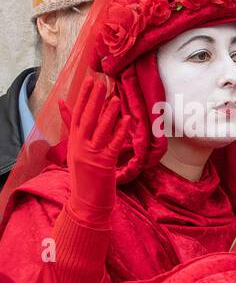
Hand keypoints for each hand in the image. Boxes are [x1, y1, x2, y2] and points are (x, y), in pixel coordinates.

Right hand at [61, 75, 132, 224]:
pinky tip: (126, 120)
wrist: (85, 202)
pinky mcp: (104, 164)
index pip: (77, 114)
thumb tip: (61, 104)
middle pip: (87, 118)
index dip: (83, 96)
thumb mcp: (74, 148)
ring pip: (100, 129)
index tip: (89, 80)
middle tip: (101, 82)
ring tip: (115, 98)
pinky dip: (119, 131)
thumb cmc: (83, 174)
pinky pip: (113, 144)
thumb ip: (72, 126)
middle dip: (94, 99)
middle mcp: (80, 145)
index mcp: (73, 140)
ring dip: (108, 113)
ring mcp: (91, 154)